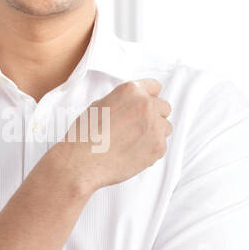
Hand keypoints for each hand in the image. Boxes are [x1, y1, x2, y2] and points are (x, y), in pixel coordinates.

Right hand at [49, 78, 171, 192]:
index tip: (145, 106)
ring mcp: (155, 126)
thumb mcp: (100, 105)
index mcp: (131, 90)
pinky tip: (133, 152)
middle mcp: (146, 105)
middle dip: (154, 116)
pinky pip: (163, 145)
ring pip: (166, 127)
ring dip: (155, 133)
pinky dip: (151, 150)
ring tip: (134, 142)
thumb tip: (133, 104)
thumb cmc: (85, 135)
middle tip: (137, 128)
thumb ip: (123, 101)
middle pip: (164, 107)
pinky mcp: (158, 146)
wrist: (82, 162)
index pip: (154, 87)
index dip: (149, 98)